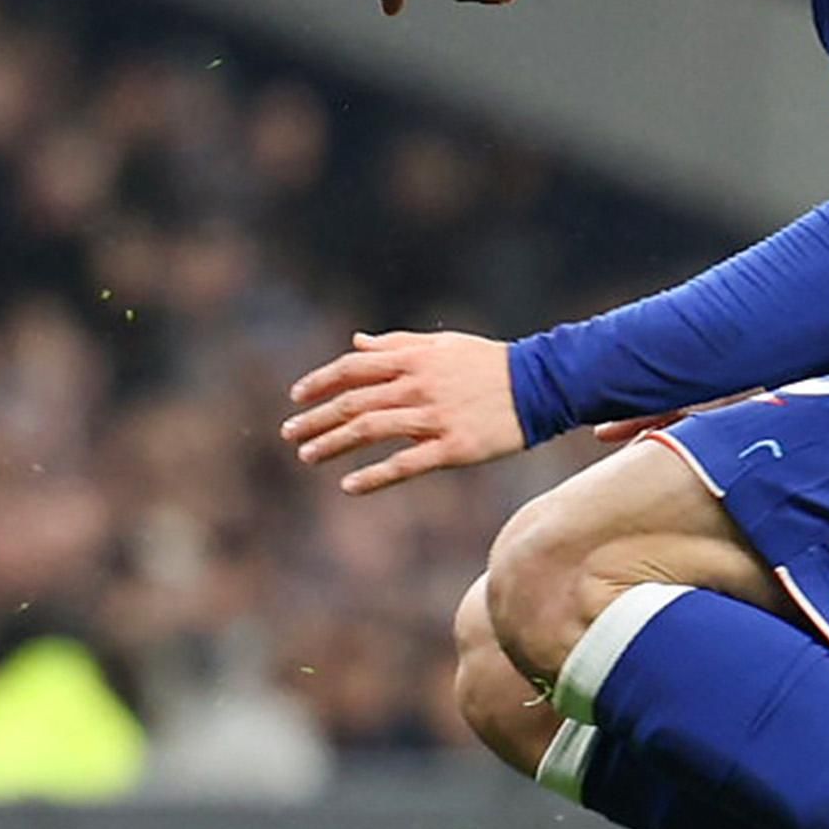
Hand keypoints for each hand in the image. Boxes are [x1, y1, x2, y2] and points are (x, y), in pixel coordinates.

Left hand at [283, 330, 526, 494]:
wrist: (540, 386)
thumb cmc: (488, 364)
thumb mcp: (441, 345)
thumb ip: (395, 344)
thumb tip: (355, 342)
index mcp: (413, 359)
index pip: (352, 369)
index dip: (319, 382)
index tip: (296, 398)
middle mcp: (417, 385)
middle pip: (353, 402)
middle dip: (315, 418)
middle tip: (288, 434)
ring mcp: (434, 417)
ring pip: (370, 431)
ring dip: (333, 444)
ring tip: (307, 456)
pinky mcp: (453, 448)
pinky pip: (405, 464)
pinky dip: (374, 476)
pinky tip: (348, 485)